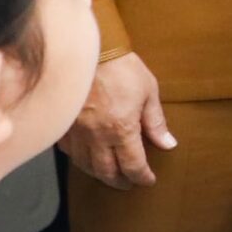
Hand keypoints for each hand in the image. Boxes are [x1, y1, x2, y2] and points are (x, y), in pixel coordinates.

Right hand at [63, 52, 177, 187]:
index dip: (142, 177)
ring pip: (86, 165)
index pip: (133, 166)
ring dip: (100, 174)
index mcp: (121, 129)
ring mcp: (77, 132)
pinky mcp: (63, 124)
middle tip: (129, 183)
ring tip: (110, 174)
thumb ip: (156, 121)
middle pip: (108, 172)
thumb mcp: (148, 91)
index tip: (148, 179)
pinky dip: (79, 159)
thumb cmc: (119, 66)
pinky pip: (68, 151)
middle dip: (121, 182)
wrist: (87, 48)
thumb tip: (168, 143)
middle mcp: (97, 136)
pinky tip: (86, 157)